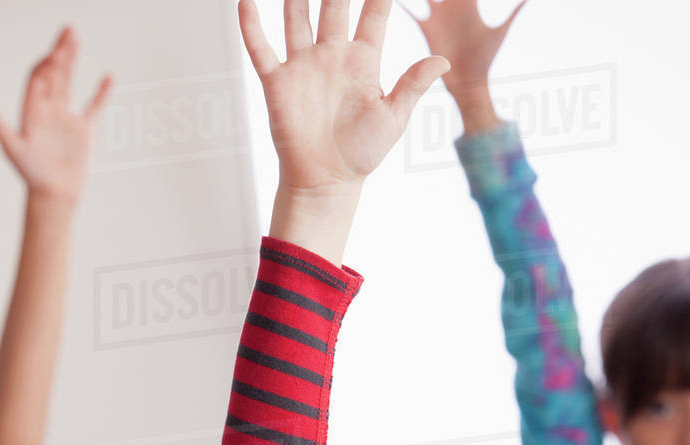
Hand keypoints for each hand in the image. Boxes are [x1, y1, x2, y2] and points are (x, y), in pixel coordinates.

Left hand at [0, 27, 110, 205]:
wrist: (54, 195)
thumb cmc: (32, 175)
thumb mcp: (13, 149)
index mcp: (32, 111)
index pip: (38, 79)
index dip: (46, 64)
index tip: (55, 53)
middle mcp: (48, 110)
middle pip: (54, 74)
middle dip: (60, 52)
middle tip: (68, 30)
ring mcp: (66, 118)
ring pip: (70, 82)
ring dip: (73, 60)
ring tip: (76, 38)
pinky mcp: (84, 129)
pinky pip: (94, 105)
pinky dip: (101, 91)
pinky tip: (108, 76)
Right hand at [239, 0, 448, 194]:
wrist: (326, 182)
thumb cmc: (362, 154)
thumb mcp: (393, 118)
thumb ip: (412, 85)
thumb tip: (443, 60)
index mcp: (363, 60)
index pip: (374, 11)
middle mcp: (332, 55)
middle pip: (333, 2)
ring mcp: (303, 66)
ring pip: (296, 15)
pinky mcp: (278, 83)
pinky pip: (261, 48)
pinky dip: (252, 25)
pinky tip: (246, 1)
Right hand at [405, 0, 525, 98]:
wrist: (469, 82)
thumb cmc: (487, 57)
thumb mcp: (501, 31)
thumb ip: (514, 11)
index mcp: (469, 2)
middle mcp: (452, 4)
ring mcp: (438, 15)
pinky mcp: (426, 28)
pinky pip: (412, 12)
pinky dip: (405, 4)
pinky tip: (396, 0)